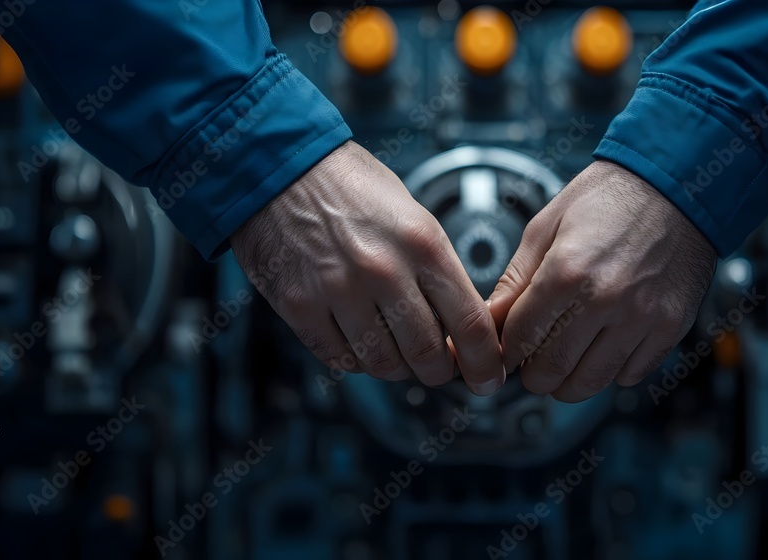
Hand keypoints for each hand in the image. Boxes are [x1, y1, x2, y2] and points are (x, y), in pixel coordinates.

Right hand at [231, 141, 504, 394]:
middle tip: (440, 368)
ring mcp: (338, 291)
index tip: (488, 377)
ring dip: (398, 368)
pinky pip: (340, 358)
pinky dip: (356, 360)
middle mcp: (384, 270)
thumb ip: (437, 269)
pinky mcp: (300, 305)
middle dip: (440, 372)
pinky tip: (360, 341)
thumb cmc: (351, 186)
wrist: (279, 164)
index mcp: (423, 242)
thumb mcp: (412, 214)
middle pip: (428, 355)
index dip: (485, 363)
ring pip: (383, 364)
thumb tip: (461, 323)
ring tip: (398, 352)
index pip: (470, 323)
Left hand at [488, 161, 716, 401]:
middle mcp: (604, 300)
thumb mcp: (546, 226)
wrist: (677, 183)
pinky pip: (631, 375)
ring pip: (591, 382)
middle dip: (534, 374)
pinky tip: (605, 346)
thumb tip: (490, 319)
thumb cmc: (608, 198)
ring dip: (570, 381)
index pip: (520, 339)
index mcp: (566, 271)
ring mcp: (641, 317)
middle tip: (534, 362)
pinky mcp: (671, 327)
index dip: (508, 351)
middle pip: (552, 371)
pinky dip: (613, 370)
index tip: (509, 351)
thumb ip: (516, 279)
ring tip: (566, 360)